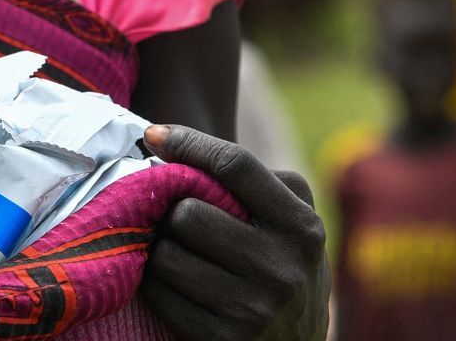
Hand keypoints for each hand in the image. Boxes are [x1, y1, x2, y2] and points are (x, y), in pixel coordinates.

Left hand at [140, 125, 330, 340]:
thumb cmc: (284, 266)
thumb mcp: (293, 221)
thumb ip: (255, 181)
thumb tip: (167, 142)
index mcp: (301, 227)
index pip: (236, 165)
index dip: (189, 142)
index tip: (155, 135)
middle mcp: (281, 267)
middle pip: (188, 213)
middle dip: (173, 212)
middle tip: (175, 218)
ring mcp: (252, 308)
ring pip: (166, 256)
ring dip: (160, 249)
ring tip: (175, 249)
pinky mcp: (222, 338)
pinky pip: (159, 294)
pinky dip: (154, 283)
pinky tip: (171, 280)